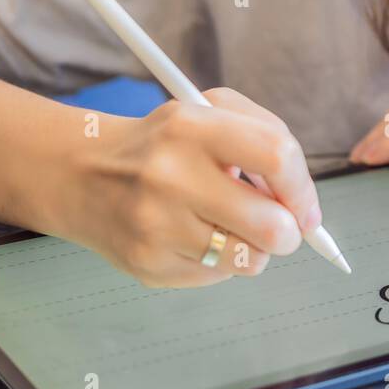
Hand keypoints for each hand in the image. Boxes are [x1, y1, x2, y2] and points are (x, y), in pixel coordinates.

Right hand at [62, 87, 323, 287]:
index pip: (276, 155)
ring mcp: (155, 225)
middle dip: (289, 233)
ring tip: (229, 225)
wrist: (81, 173)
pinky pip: (218, 276)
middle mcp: (170, 175)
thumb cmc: (166, 144)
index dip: (303, 188)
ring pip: (249, 260)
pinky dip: (221, 260)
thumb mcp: (210, 112)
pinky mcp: (147, 264)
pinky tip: (195, 236)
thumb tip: (304, 206)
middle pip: (271, 227)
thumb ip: (267, 140)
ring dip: (254, 248)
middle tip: (281, 227)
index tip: (307, 208)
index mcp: (192, 126)